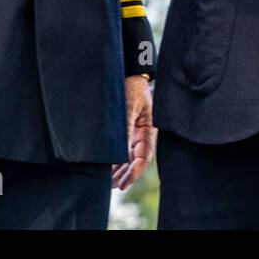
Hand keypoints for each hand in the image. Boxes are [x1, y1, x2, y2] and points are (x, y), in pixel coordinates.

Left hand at [112, 75, 154, 190]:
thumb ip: (125, 132)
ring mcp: (136, 130)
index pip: (144, 157)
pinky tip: (109, 167)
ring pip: (130, 155)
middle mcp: (144, 132)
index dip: (134, 172)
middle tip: (114, 187)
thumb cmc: (130, 87)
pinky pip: (124, 146)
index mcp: (149, 129)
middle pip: (137, 159)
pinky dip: (117, 158)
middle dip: (126, 174)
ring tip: (110, 181)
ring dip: (121, 169)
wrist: (129, 71)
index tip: (124, 184)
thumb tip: (120, 157)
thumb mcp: (127, 110)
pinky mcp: (128, 126)